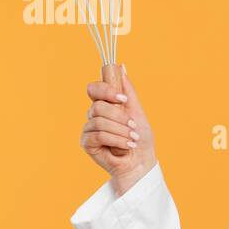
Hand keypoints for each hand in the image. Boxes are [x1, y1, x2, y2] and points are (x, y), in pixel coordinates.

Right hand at [80, 63, 156, 194]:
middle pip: (98, 106)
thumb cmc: (140, 138)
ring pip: (99, 121)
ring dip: (121, 130)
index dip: (106, 90)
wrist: (141, 162)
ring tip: (132, 138)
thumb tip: (122, 66)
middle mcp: (93, 115)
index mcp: (104, 105)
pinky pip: (98, 135)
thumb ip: (128, 91)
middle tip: (133, 126)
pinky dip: (116, 140)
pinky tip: (126, 146)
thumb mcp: (137, 111)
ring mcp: (89, 129)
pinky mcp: (87, 143)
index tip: (122, 98)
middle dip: (120, 116)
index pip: (93, 89)